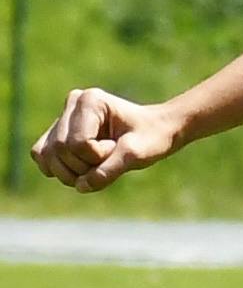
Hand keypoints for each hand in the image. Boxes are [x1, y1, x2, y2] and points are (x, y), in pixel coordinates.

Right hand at [33, 89, 182, 191]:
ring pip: (48, 156)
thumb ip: (109, 171)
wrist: (156, 131)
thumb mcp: (136, 155)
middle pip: (60, 150)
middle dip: (85, 166)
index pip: (78, 143)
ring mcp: (63, 117)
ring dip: (73, 172)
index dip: (98, 157)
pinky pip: (42, 157)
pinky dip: (59, 170)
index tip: (118, 147)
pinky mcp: (57, 133)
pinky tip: (83, 166)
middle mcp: (72, 103)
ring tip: (99, 160)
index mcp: (91, 100)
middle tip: (110, 154)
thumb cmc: (151, 138)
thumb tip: (81, 187)